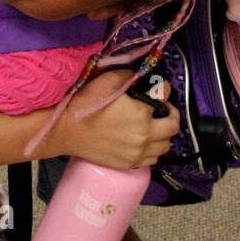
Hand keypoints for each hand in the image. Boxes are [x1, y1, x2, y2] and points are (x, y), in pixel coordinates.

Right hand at [53, 70, 178, 168]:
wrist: (66, 130)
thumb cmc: (86, 103)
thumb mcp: (108, 81)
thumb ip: (130, 76)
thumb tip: (142, 77)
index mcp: (142, 113)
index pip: (165, 96)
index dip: (164, 88)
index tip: (160, 87)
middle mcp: (145, 135)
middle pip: (173, 126)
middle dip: (171, 113)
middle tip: (162, 107)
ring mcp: (138, 153)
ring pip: (166, 145)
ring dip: (164, 133)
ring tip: (154, 126)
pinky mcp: (129, 164)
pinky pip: (153, 159)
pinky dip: (154, 149)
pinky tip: (144, 141)